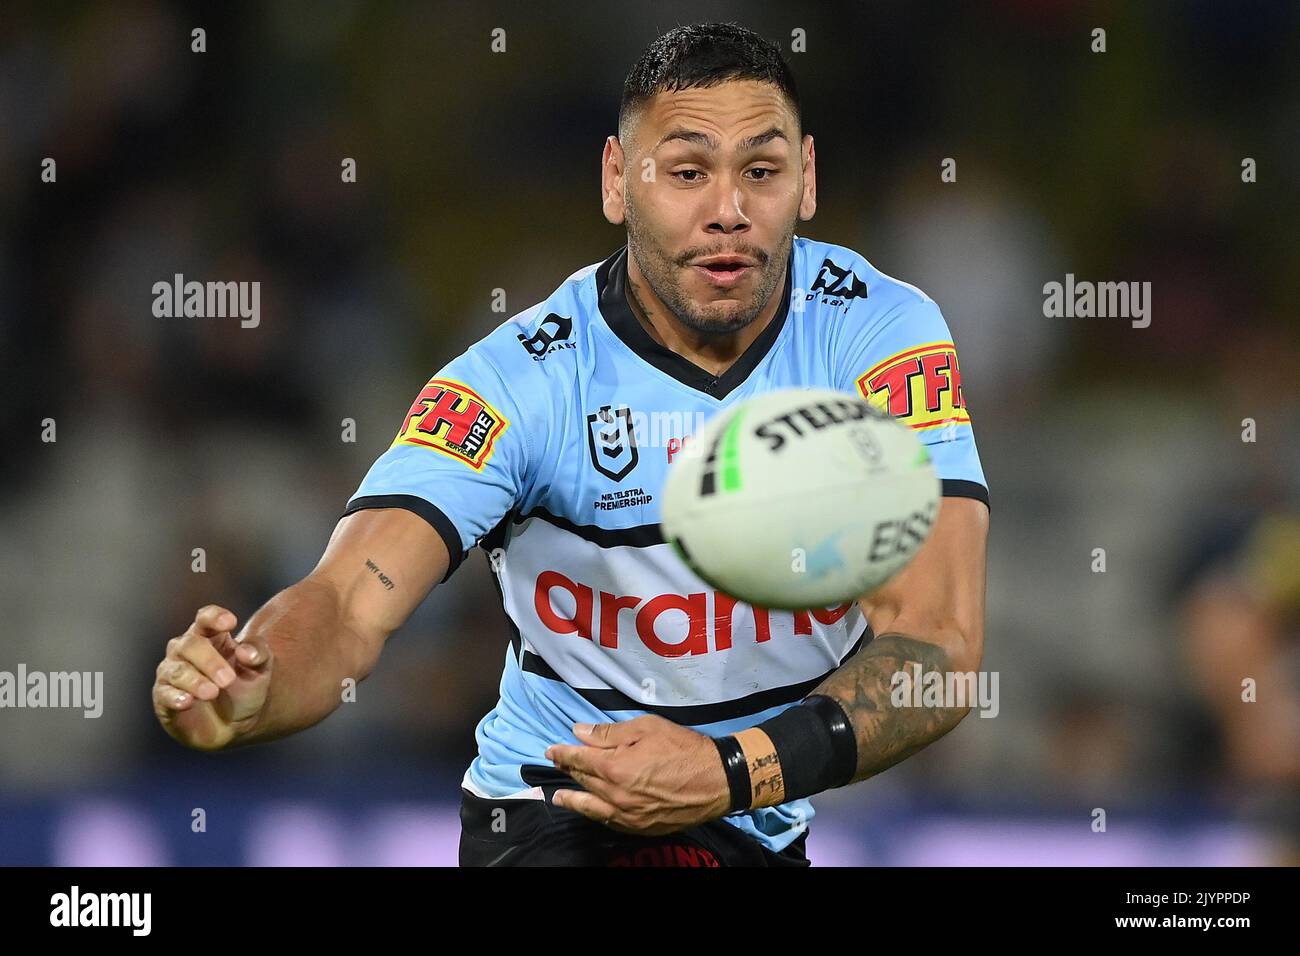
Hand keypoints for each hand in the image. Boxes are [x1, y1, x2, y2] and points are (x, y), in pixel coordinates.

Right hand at [152, 605, 272, 750]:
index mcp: (211, 636)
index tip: (230, 623)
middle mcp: (186, 649)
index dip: (214, 617)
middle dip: (210, 661)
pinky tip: (187, 702)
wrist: (235, 725)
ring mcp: (172, 672)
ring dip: (195, 681)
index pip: (206, 618)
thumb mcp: (261, 669)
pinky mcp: (163, 697)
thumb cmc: (244, 688)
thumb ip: (259, 654)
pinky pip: (164, 693)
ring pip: (177, 670)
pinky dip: (175, 697)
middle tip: (229, 680)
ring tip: (212, 693)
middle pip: (191, 645)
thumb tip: (246, 651)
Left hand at [544, 715, 732, 835]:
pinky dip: (596, 814)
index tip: (551, 750)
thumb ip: (609, 733)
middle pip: (584, 782)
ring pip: (592, 807)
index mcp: (615, 768)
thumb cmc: (683, 747)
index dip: (563, 754)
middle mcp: (616, 795)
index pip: (579, 760)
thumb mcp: (646, 728)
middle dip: (569, 771)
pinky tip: (592, 810)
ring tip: (559, 797)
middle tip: (556, 765)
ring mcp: (628, 815)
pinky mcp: (640, 827)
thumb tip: (578, 733)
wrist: (716, 780)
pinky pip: (610, 821)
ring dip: (573, 800)